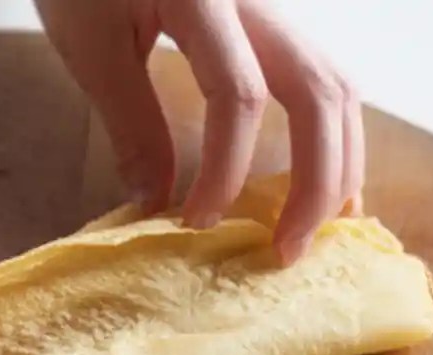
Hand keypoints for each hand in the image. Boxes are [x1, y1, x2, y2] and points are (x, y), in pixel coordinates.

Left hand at [35, 0, 363, 263]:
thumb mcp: (92, 48)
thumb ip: (131, 122)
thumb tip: (156, 204)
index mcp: (206, 0)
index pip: (240, 95)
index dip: (226, 170)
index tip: (196, 223)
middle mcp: (259, 0)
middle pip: (322, 90)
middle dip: (315, 180)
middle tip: (286, 252)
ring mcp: (276, 8)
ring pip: (339, 84)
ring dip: (340, 162)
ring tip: (318, 229)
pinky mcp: (275, 22)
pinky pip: (324, 78)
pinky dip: (330, 135)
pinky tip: (316, 181)